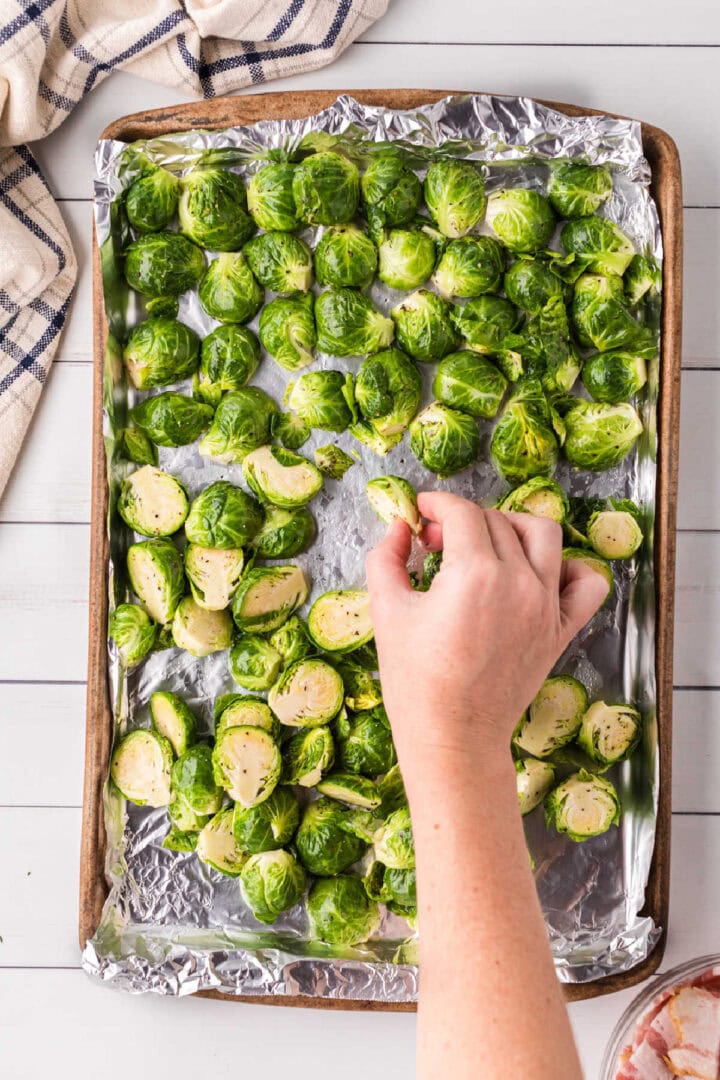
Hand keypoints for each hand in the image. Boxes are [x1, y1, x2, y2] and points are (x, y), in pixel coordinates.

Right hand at [366, 491, 608, 776]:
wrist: (453, 737)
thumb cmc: (415, 682)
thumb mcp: (387, 612)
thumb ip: (386, 558)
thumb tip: (399, 529)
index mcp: (473, 573)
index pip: (461, 512)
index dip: (436, 504)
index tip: (421, 511)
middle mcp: (518, 581)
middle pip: (494, 520)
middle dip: (461, 520)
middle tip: (435, 542)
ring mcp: (545, 605)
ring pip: (543, 535)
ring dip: (512, 527)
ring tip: (486, 547)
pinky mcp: (561, 629)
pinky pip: (586, 583)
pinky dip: (570, 568)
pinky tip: (539, 573)